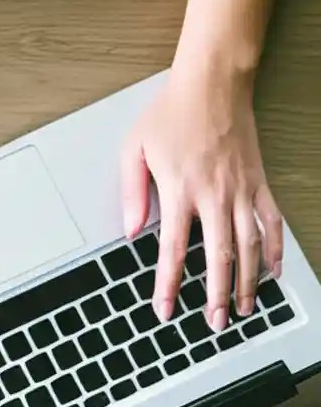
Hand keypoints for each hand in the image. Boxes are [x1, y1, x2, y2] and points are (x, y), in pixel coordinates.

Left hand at [120, 64, 282, 331]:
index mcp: (180, 191)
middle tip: (213, 323)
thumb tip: (130, 231)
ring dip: (246, 281)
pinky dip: (276, 248)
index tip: (165, 310)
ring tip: (242, 309)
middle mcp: (214, 195)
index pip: (172, 249)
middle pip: (219, 256)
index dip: (169, 284)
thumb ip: (132, 193)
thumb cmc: (169, 114)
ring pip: (250, 245)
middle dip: (216, 294)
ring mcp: (241, 189)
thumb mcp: (134, 150)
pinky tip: (274, 271)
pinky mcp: (259, 181)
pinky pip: (271, 220)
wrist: (212, 83)